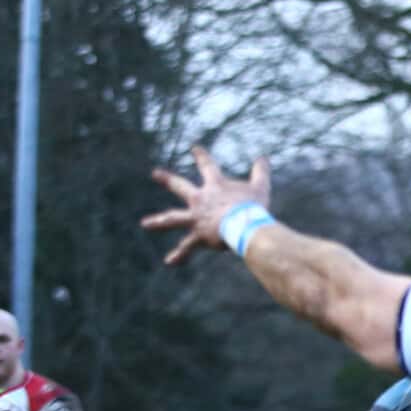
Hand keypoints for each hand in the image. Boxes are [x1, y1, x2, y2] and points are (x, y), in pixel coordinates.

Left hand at [143, 145, 271, 266]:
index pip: (207, 166)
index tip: (194, 148)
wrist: (244, 225)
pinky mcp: (198, 235)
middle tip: (155, 173)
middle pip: (180, 186)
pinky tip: (170, 262)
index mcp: (215, 186)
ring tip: (146, 224)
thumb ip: (261, 172)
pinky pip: (187, 247)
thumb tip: (264, 157)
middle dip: (167, 179)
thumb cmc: (252, 206)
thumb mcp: (260, 187)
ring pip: (173, 218)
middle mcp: (200, 200)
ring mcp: (196, 218)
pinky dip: (179, 255)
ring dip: (158, 222)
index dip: (201, 156)